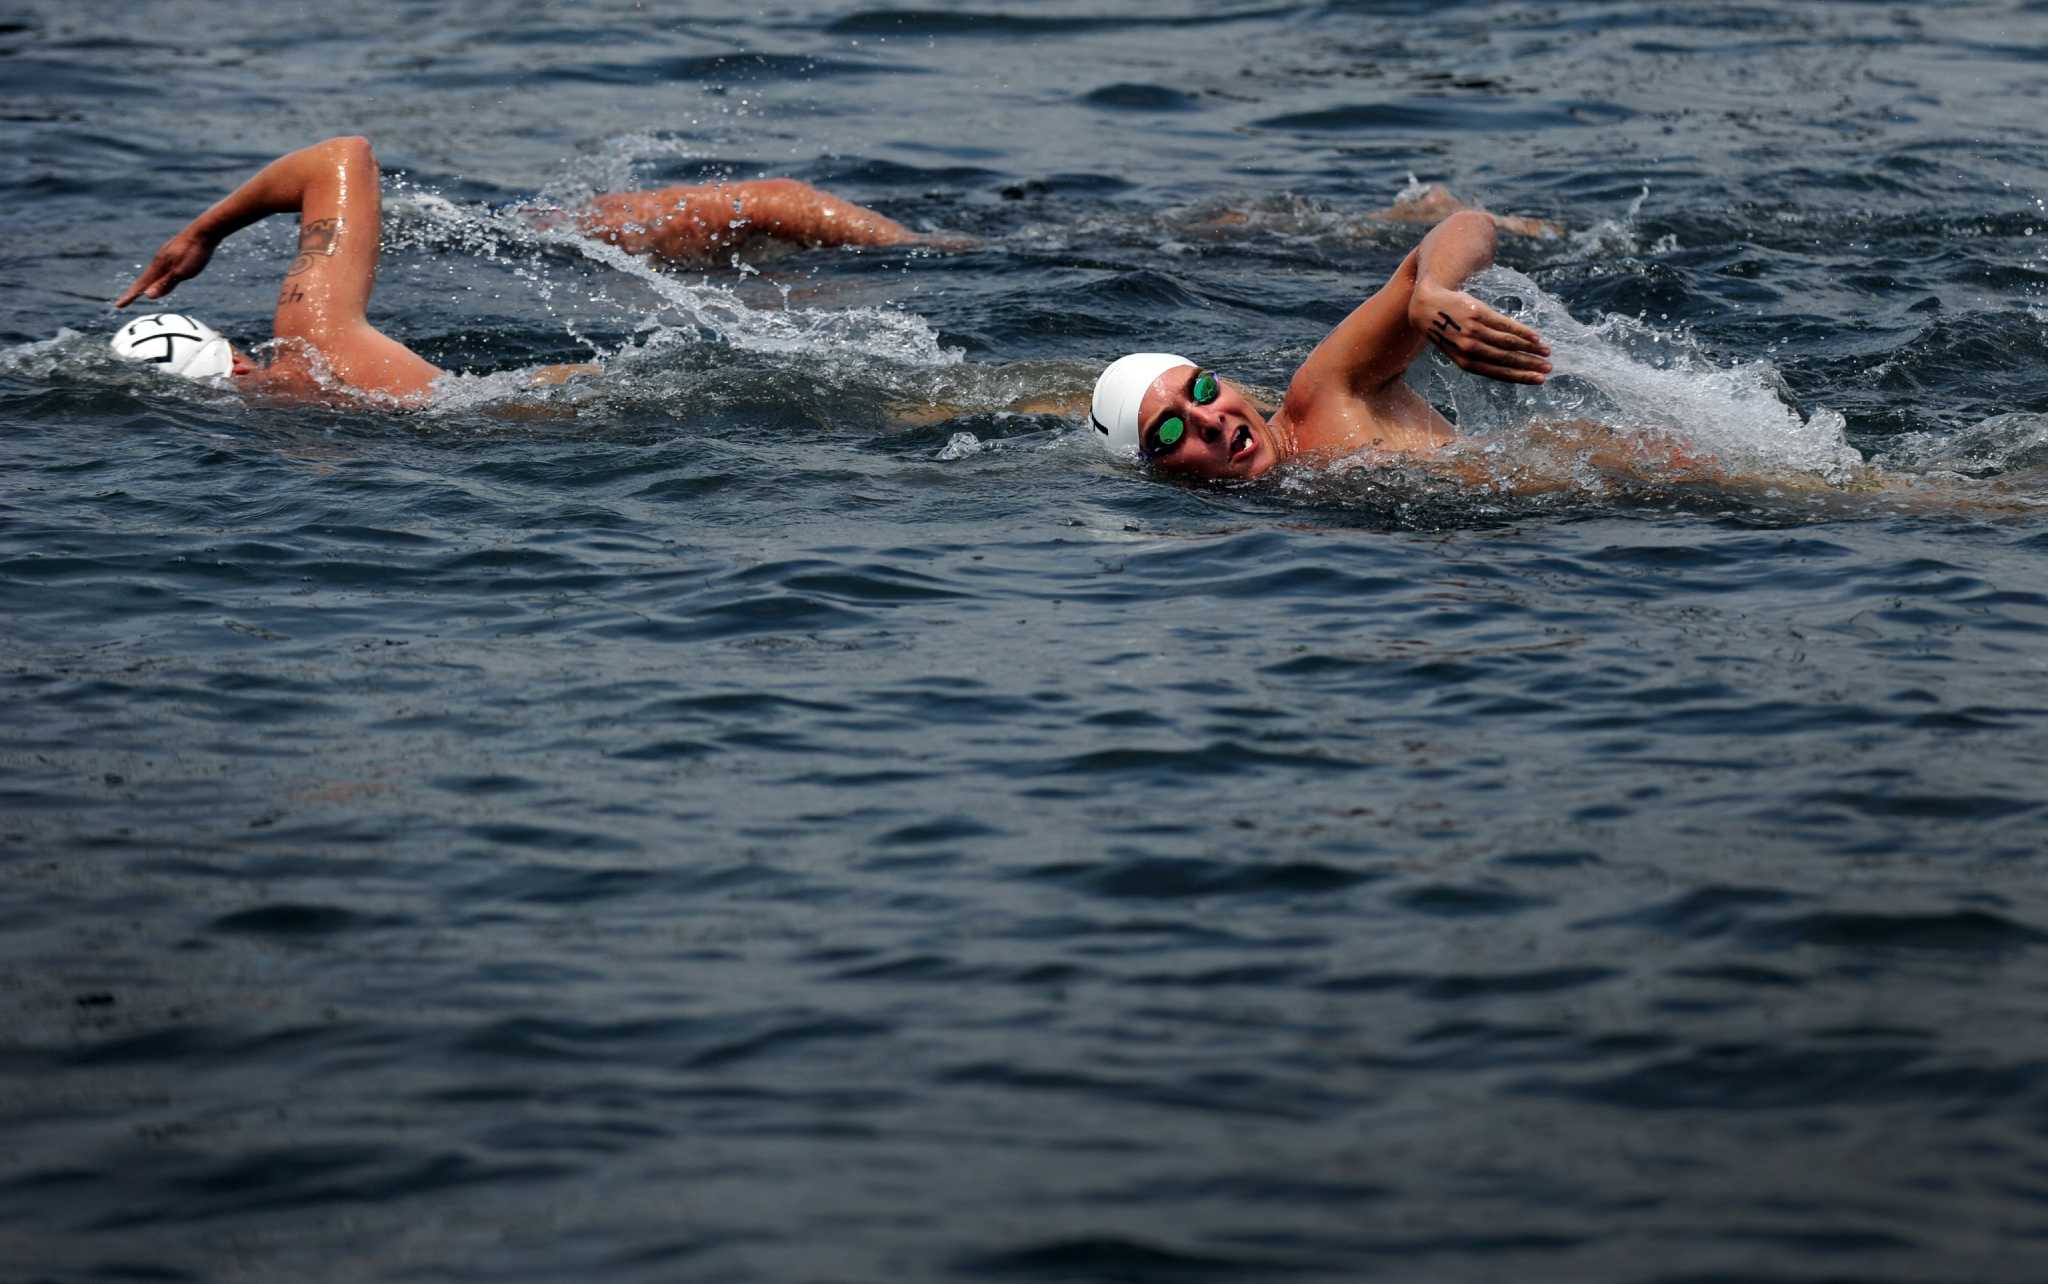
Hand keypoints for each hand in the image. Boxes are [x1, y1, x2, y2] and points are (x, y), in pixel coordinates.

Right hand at [113, 227, 217, 308]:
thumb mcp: (182, 272)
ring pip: (156, 272)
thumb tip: (147, 296)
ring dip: (148, 282)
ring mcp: (168, 254)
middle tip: (127, 299)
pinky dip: (160, 274)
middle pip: (146, 278)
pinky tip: (165, 273)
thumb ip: (165, 283)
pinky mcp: (176, 251)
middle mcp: (160, 260)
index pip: (141, 285)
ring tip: (143, 290)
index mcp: (159, 266)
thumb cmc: (194, 253)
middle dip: (136, 290)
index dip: (130, 296)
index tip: (118, 306)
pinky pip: (165, 266)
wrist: (205, 230)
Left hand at [1412, 283, 1550, 384]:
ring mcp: (1474, 331)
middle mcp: (1470, 348)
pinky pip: (1504, 325)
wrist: (1428, 306)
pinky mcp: (1477, 313)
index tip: (1538, 380)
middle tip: (1548, 368)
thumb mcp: (1459, 349)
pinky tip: (1535, 337)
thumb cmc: (1448, 330)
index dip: (1520, 377)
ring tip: (1546, 352)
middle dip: (1529, 365)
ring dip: (1530, 348)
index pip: (1498, 373)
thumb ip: (1480, 357)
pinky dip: (1522, 332)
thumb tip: (1509, 365)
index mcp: (1465, 362)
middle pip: (1506, 359)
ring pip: (1508, 343)